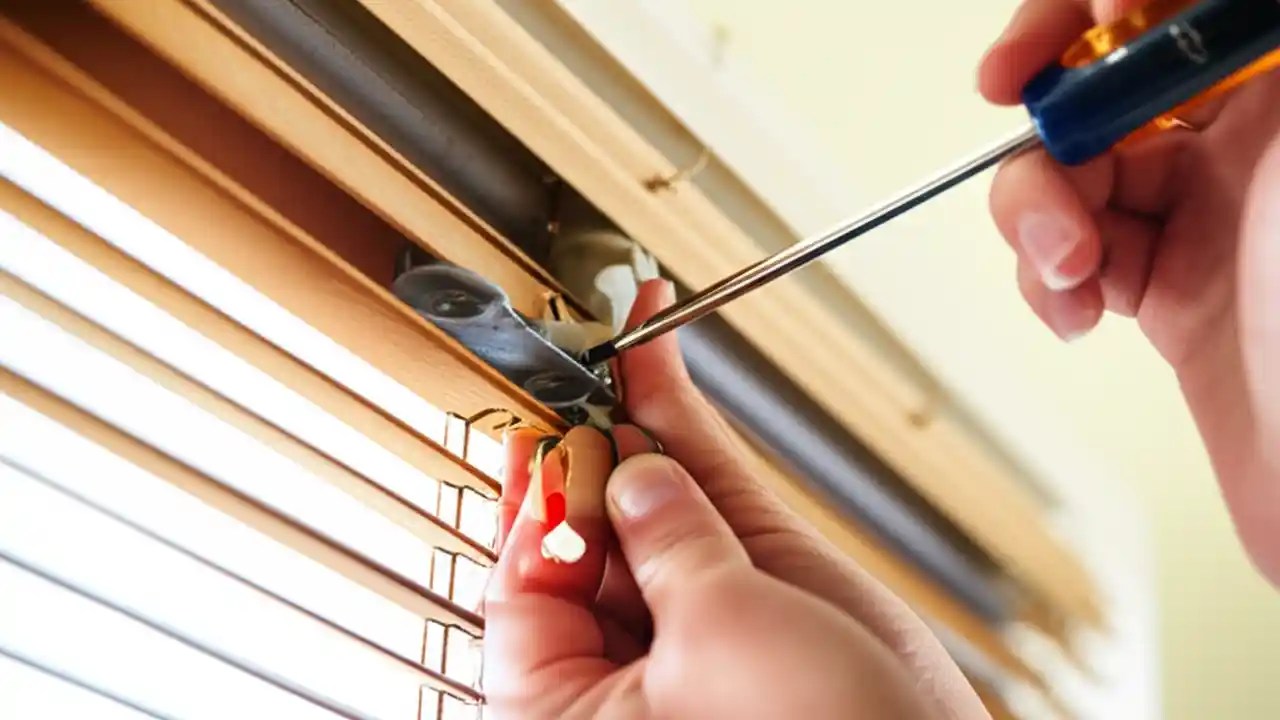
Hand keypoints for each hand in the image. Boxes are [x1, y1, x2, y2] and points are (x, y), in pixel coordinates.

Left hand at [482, 281, 987, 718]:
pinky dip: (681, 431)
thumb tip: (631, 473)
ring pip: (645, 507)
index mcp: (571, 711)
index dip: (534, 496)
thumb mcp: (717, 637)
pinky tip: (656, 373)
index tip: (543, 426)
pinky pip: (706, 501)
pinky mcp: (758, 591)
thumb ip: (668, 540)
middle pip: (582, 536)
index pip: (524, 581)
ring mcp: (696, 625)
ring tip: (617, 341)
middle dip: (583, 449)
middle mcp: (626, 673)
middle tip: (575, 368)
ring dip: (631, 422)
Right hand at [979, 0, 1279, 581]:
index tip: (1032, 56)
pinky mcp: (1167, 287)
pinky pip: (1068, 255)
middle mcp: (1246, 141)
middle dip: (1054, 135)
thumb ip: (1241, 41)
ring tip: (1071, 268)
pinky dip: (1049, 280)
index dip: (1080, 17)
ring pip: (1069, 174)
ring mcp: (1205, 215)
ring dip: (1038, 217)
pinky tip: (1076, 308)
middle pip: (1099, 89)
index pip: (1160, 10)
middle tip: (1057, 173)